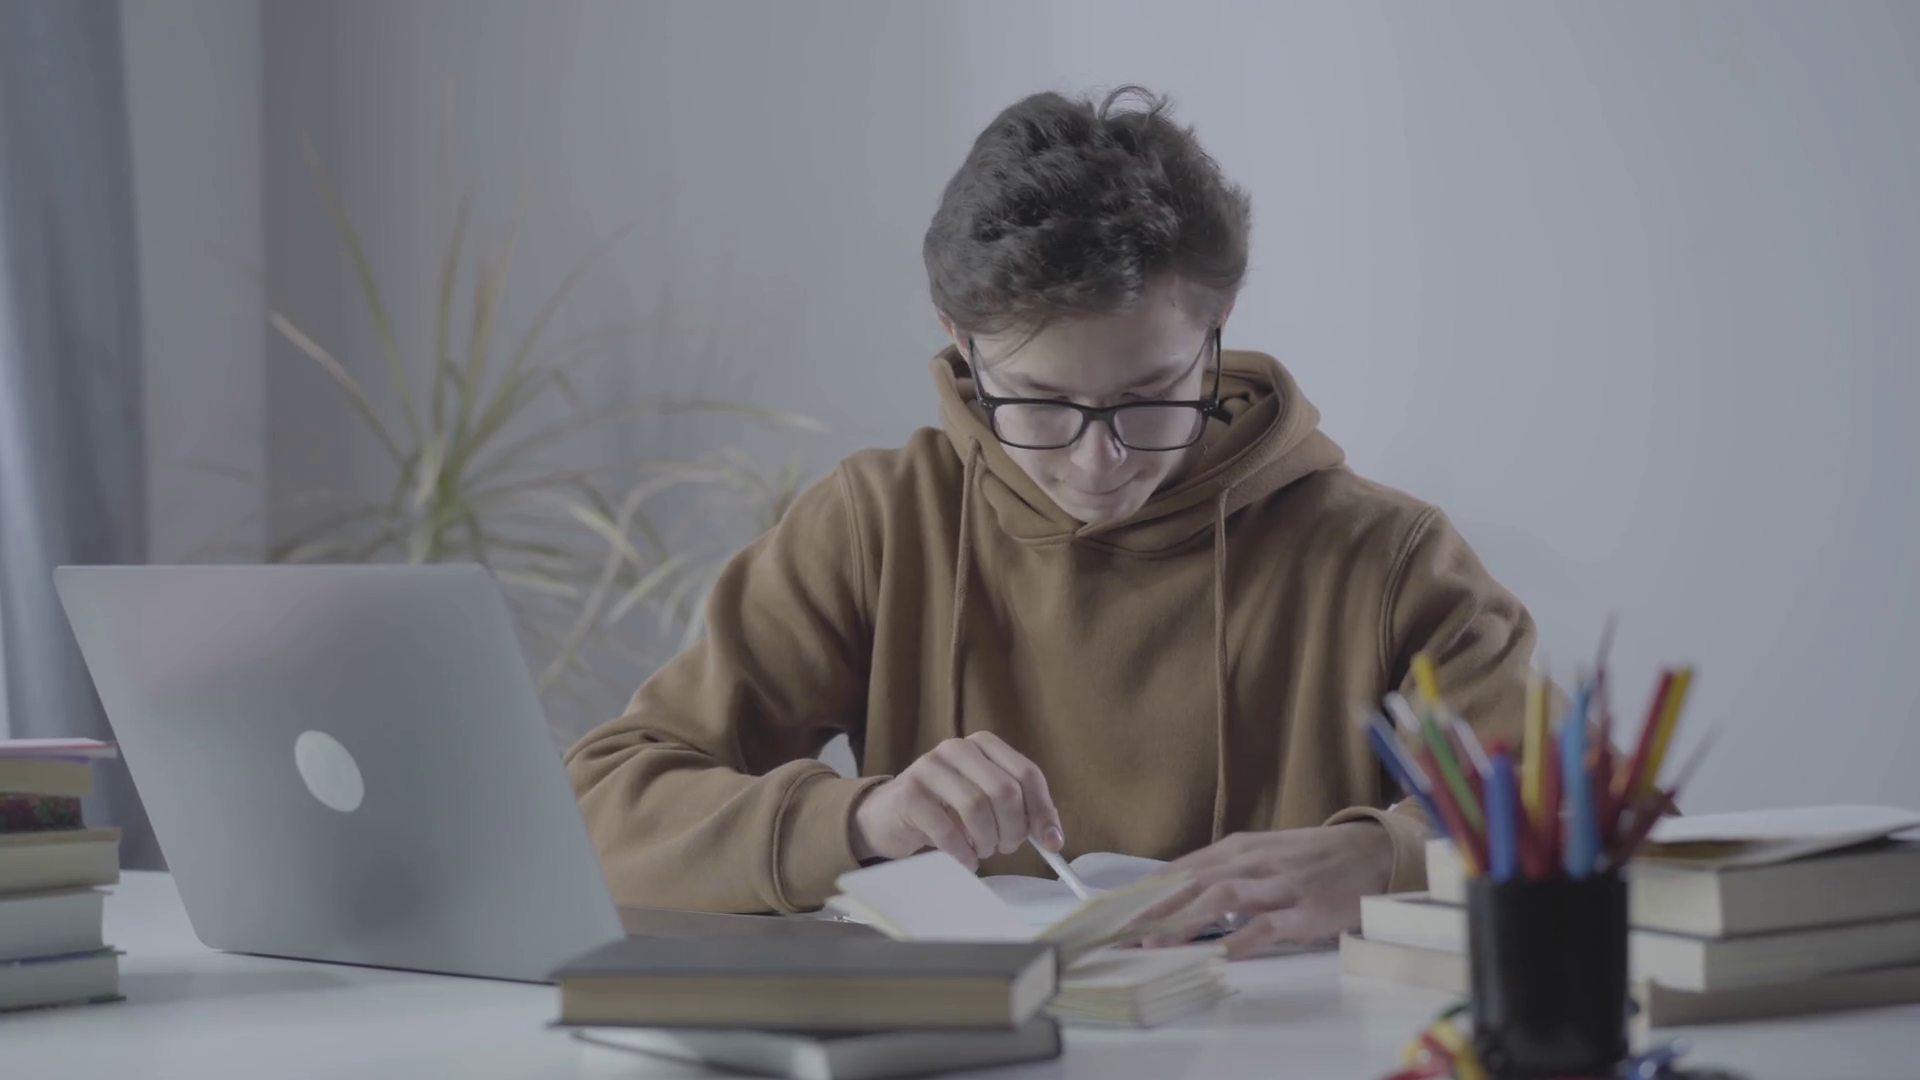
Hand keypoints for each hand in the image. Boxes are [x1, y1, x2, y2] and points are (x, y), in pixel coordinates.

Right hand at [849, 732, 1063, 869]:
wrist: (889, 815)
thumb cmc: (946, 811)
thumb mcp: (985, 802)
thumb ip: (1019, 811)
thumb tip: (1052, 838)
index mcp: (983, 745)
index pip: (1027, 773)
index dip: (1043, 811)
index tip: (1051, 843)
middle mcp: (957, 748)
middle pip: (1005, 791)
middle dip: (1013, 830)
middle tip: (1006, 847)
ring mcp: (930, 767)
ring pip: (977, 808)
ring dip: (987, 841)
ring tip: (982, 851)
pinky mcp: (910, 793)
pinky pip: (948, 830)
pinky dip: (963, 853)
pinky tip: (964, 859)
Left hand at [1132, 823, 1393, 959]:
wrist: (1372, 852)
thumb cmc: (1312, 857)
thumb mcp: (1263, 853)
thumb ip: (1224, 871)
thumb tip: (1177, 892)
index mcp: (1238, 848)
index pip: (1182, 869)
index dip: (1147, 892)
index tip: (1115, 913)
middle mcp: (1253, 861)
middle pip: (1194, 882)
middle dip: (1155, 908)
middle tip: (1122, 932)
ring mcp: (1279, 884)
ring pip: (1223, 897)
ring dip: (1186, 919)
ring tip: (1158, 942)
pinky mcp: (1305, 910)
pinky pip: (1269, 925)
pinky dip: (1242, 940)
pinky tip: (1221, 956)